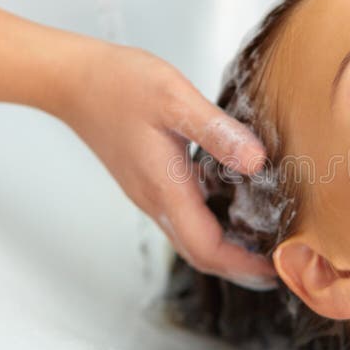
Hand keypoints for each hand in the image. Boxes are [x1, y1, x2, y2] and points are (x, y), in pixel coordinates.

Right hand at [57, 45, 277, 289]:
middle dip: (239, 267)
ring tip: (262, 243)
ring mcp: (149, 192)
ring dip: (225, 249)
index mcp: (166, 189)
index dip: (244, 265)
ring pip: (190, 237)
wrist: (72, 79)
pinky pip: (183, 215)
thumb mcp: (174, 99)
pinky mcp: (147, 180)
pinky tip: (232, 206)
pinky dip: (211, 224)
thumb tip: (258, 162)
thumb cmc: (120, 84)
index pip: (207, 248)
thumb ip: (217, 132)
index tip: (276, 269)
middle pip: (199, 253)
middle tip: (276, 266)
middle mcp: (156, 200)